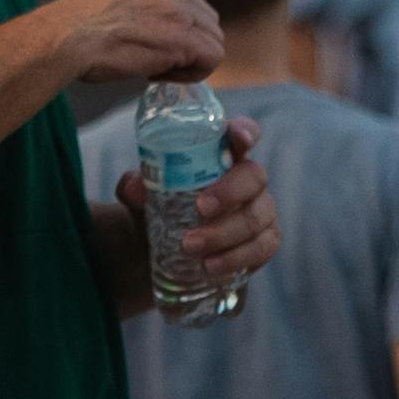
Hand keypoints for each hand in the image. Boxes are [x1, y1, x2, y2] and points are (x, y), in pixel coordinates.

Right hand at [65, 0, 225, 88]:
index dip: (182, 34)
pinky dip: (192, 74)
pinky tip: (159, 76)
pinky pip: (211, 59)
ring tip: (158, 72)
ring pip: (214, 42)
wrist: (67, 38)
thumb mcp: (112, 7)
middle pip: (209, 23)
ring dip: (191, 63)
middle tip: (159, 65)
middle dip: (192, 48)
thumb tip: (145, 35)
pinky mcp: (182, 39)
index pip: (192, 7)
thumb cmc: (77, 32)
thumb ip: (136, 12)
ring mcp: (179, 14)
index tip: (156, 50)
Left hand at [119, 113, 278, 297]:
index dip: (245, 132)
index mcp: (222, 157)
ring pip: (255, 218)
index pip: (242, 134)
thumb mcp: (141, 199)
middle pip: (254, 177)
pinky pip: (261, 248)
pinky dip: (235, 258)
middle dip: (230, 192)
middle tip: (200, 208)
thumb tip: (134, 187)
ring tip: (190, 247)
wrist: (163, 253)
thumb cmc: (160, 211)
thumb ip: (135, 189)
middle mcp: (247, 180)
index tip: (237, 138)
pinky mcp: (264, 241)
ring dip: (224, 234)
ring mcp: (260, 210)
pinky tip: (211, 267)